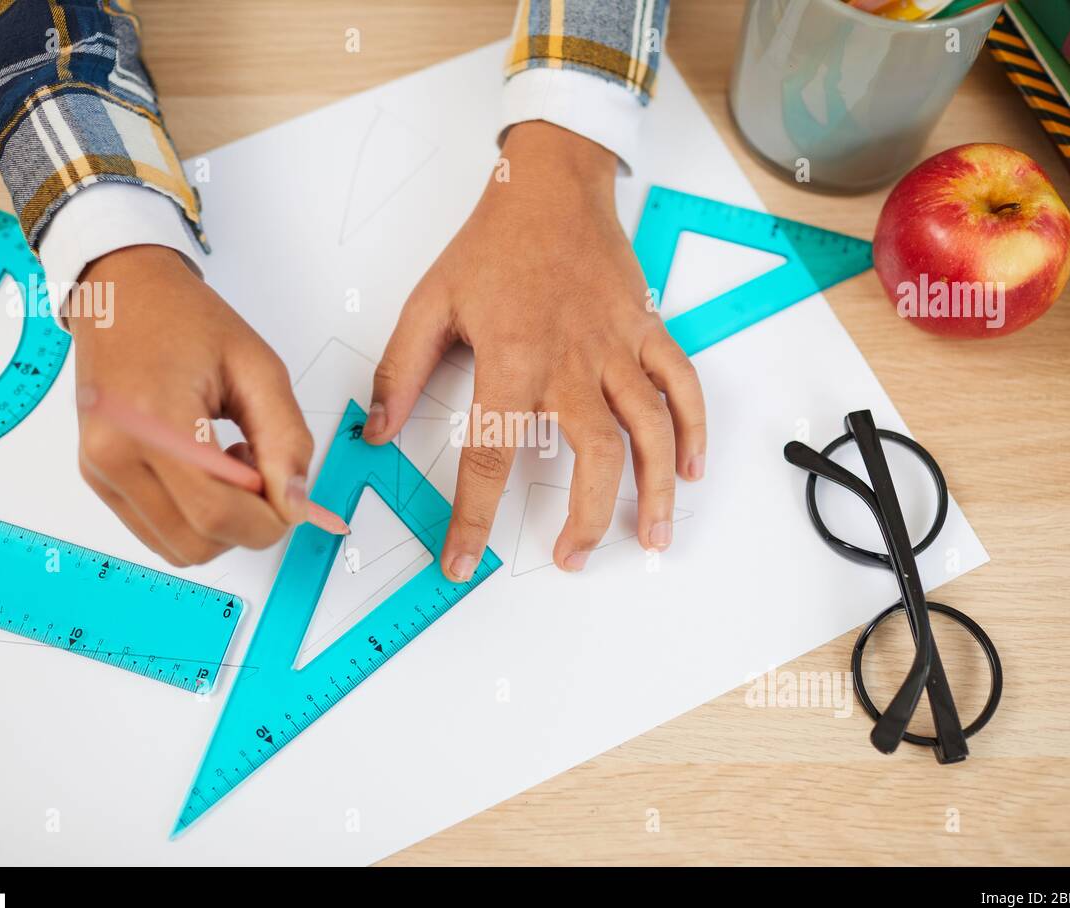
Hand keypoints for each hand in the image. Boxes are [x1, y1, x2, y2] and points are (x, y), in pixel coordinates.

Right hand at [70, 245, 313, 565]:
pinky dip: (194, 519)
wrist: (122, 293)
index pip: (217, 514)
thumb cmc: (186, 319)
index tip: (291, 492)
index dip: (268, 518)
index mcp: (154, 420)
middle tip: (261, 467)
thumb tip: (295, 503)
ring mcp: (100, 471)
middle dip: (249, 522)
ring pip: (180, 548)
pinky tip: (204, 472)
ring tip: (229, 463)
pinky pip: (158, 533)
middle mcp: (114, 454)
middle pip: (199, 541)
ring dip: (221, 524)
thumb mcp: (258, 367)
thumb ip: (286, 438)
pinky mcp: (98, 479)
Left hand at [365, 121, 705, 579]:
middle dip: (588, 520)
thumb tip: (376, 429)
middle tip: (573, 558)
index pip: (492, 456)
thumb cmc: (492, 244)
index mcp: (514, 360)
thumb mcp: (430, 303)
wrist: (550, 184)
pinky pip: (682, 385)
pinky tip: (690, 469)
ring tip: (653, 537)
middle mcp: (573, 362)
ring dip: (656, 490)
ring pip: (650, 430)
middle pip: (594, 459)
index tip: (463, 560)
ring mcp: (617, 348)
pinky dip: (693, 428)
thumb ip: (401, 371)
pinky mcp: (646, 332)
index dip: (474, 517)